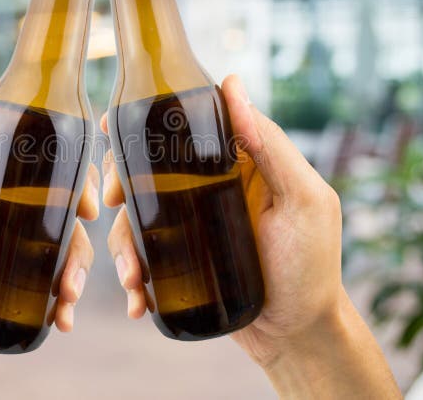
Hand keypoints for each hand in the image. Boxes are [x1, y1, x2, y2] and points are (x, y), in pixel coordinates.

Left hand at [0, 88, 98, 398]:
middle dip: (78, 198)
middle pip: (51, 181)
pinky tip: (63, 311)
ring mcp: (8, 235)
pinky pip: (56, 266)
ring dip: (78, 255)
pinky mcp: (19, 270)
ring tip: (68, 291)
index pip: (16, 140)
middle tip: (86, 217)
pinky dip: (67, 286)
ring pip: (62, 227)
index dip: (52, 143)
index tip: (74, 165)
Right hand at [102, 75, 400, 398]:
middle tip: (114, 203)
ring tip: (132, 277)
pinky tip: (137, 300)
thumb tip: (231, 85)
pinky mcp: (183, 262)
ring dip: (125, 244)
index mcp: (239, 163)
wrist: (298, 337)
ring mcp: (195, 226)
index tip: (112, 128)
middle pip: (152, 171)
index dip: (146, 124)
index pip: (187, 129)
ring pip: (141, 218)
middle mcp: (212, 188)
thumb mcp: (301, 201)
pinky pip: (147, 258)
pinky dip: (135, 277)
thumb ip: (271, 145)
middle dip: (124, 184)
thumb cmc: (311, 267)